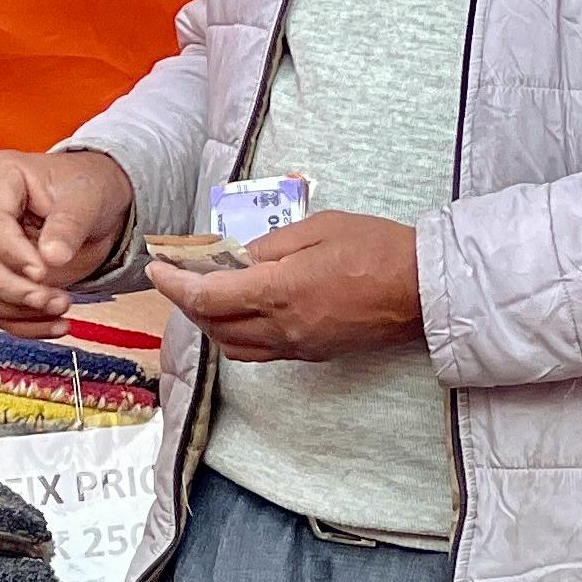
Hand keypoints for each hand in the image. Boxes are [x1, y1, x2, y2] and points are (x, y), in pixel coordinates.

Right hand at [0, 148, 134, 335]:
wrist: (91, 205)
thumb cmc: (84, 188)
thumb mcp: (86, 198)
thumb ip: (69, 225)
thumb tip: (52, 258)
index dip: (13, 254)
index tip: (44, 272)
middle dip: (13, 289)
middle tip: (54, 300)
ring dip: (17, 310)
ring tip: (62, 309)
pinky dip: (21, 323)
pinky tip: (55, 325)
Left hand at [149, 211, 425, 363]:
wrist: (422, 290)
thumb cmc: (377, 249)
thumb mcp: (319, 228)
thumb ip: (271, 245)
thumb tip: (238, 257)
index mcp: (280, 290)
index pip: (207, 296)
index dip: (175, 284)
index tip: (159, 269)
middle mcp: (282, 326)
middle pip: (213, 325)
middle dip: (186, 303)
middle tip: (176, 278)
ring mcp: (297, 345)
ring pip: (232, 345)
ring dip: (208, 324)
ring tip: (204, 297)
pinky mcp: (312, 353)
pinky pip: (258, 352)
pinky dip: (236, 335)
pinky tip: (238, 314)